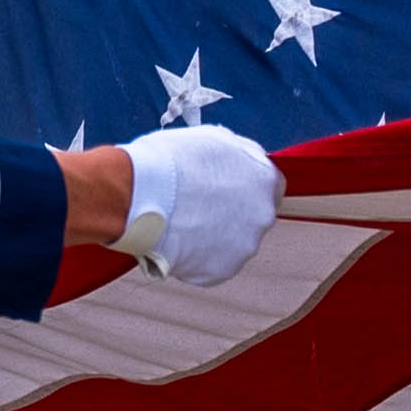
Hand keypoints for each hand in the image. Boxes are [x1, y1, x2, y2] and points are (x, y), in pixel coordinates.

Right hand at [116, 121, 280, 289]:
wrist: (139, 194)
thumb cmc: (169, 162)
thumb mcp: (214, 140)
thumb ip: (238, 155)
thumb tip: (241, 162)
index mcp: (265, 179)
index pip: (270, 188)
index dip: (246, 188)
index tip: (227, 191)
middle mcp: (263, 215)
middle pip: (252, 218)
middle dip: (230, 215)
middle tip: (198, 208)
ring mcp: (244, 246)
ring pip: (232, 244)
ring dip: (213, 238)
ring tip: (180, 225)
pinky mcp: (221, 270)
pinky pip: (211, 266)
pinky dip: (196, 259)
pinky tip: (176, 242)